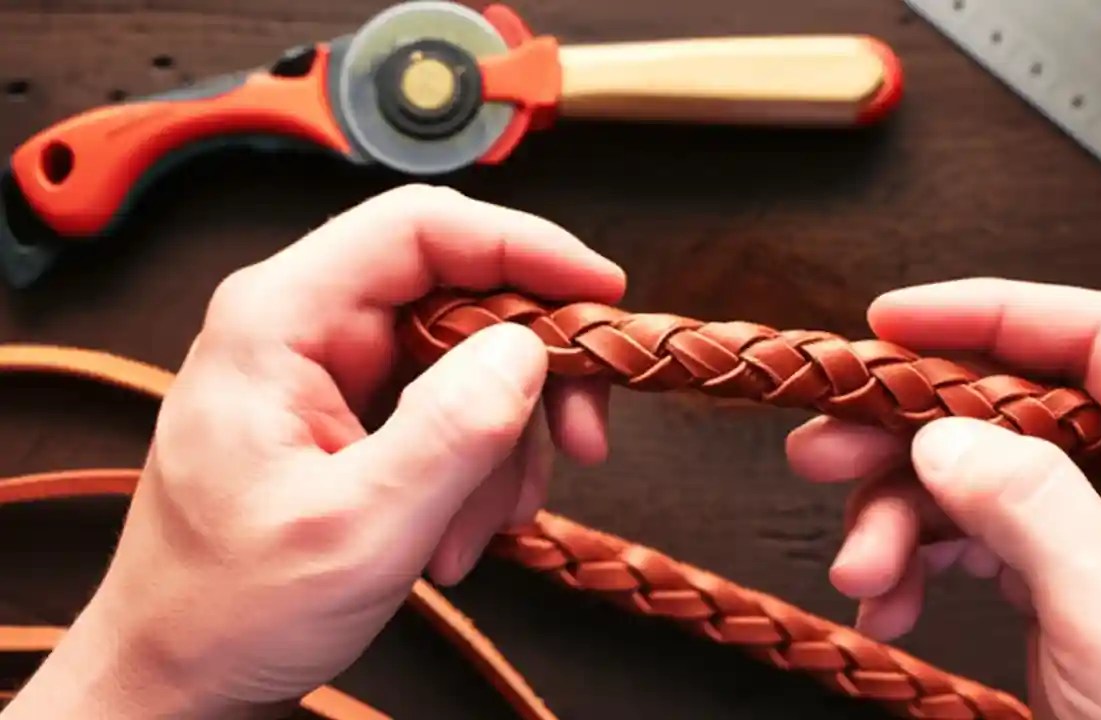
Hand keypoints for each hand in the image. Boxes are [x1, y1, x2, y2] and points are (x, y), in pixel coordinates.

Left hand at [1, 185, 625, 718]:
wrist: (182, 674)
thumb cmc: (227, 609)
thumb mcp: (355, 530)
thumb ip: (449, 433)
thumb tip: (526, 349)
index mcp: (281, 319)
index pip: (420, 228)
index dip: (523, 244)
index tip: (599, 289)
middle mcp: (308, 326)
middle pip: (461, 294)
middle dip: (529, 372)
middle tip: (581, 435)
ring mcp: (333, 370)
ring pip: (468, 360)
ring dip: (500, 447)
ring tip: (478, 530)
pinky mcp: (356, 414)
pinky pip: (450, 411)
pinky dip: (477, 471)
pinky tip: (455, 533)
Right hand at [786, 278, 1100, 719]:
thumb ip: (1035, 511)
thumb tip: (947, 437)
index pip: (1098, 341)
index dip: (991, 315)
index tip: (897, 321)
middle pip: (1009, 407)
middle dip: (908, 432)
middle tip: (827, 448)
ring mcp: (1098, 529)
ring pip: (971, 473)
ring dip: (896, 515)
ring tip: (860, 566)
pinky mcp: (1055, 571)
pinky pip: (964, 533)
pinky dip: (913, 560)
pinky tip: (889, 595)